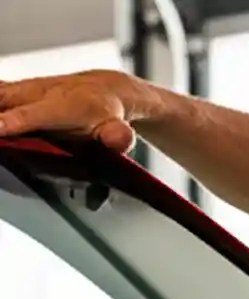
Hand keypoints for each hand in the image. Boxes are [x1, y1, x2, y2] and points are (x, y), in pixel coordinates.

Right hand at [0, 70, 144, 152]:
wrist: (103, 91)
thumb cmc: (107, 115)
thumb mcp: (118, 129)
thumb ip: (118, 137)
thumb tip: (118, 140)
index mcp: (62, 105)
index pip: (31, 116)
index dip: (10, 122)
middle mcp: (38, 93)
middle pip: (4, 102)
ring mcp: (23, 90)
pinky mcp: (13, 91)